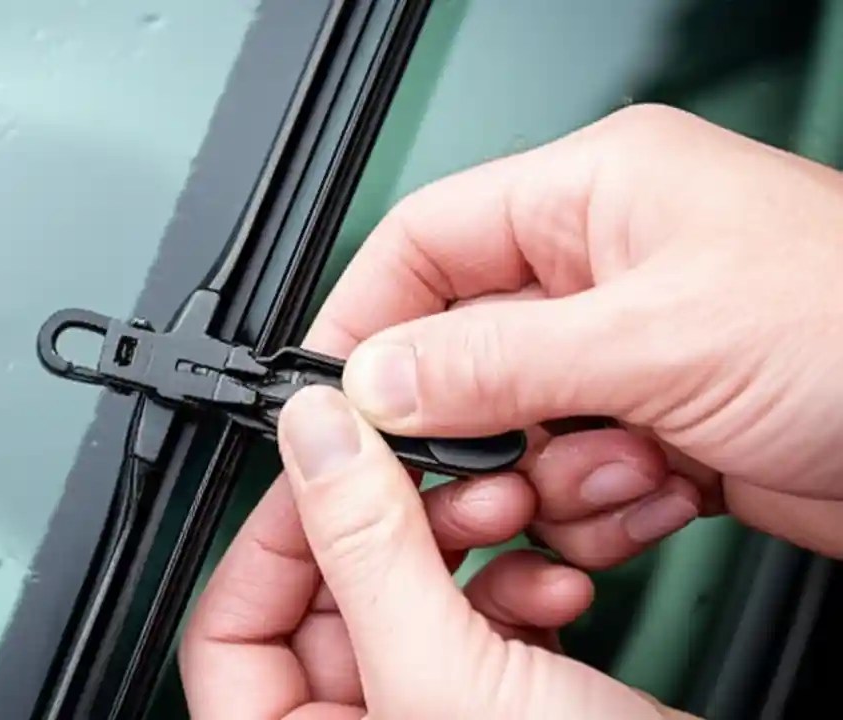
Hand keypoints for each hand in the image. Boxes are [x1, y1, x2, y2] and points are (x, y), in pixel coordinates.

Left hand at [179, 385, 694, 717]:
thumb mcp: (443, 676)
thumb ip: (367, 551)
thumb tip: (311, 437)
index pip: (229, 629)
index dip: (270, 537)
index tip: (327, 460)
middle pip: (330, 594)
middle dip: (395, 524)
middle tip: (440, 473)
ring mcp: (431, 718)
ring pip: (412, 593)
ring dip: (468, 542)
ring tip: (514, 514)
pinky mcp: (505, 704)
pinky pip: (482, 619)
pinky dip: (519, 586)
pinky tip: (558, 581)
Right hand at [328, 103, 842, 560]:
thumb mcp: (656, 336)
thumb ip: (496, 359)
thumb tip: (375, 378)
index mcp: (595, 196)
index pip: (426, 241)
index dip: (367, 316)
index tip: (333, 393)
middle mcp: (606, 268)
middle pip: (463, 347)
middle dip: (473, 422)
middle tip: (481, 469)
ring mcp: (632, 352)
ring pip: (513, 427)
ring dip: (552, 476)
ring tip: (621, 478)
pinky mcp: (659, 427)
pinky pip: (572, 478)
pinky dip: (599, 509)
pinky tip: (660, 501)